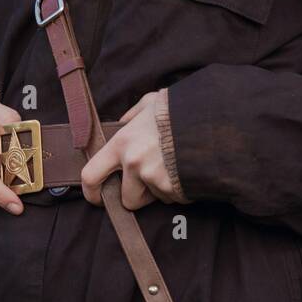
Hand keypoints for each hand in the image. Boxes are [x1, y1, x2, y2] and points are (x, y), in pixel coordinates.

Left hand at [80, 90, 186, 209]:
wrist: (210, 117)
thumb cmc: (178, 108)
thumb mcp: (150, 102)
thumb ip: (132, 115)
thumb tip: (124, 122)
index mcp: (122, 143)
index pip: (91, 176)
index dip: (91, 192)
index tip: (97, 198)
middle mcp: (134, 163)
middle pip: (127, 198)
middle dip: (140, 195)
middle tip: (153, 181)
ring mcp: (154, 178)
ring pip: (155, 198)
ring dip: (163, 189)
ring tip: (177, 167)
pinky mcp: (174, 188)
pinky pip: (175, 197)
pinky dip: (181, 190)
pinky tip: (188, 171)